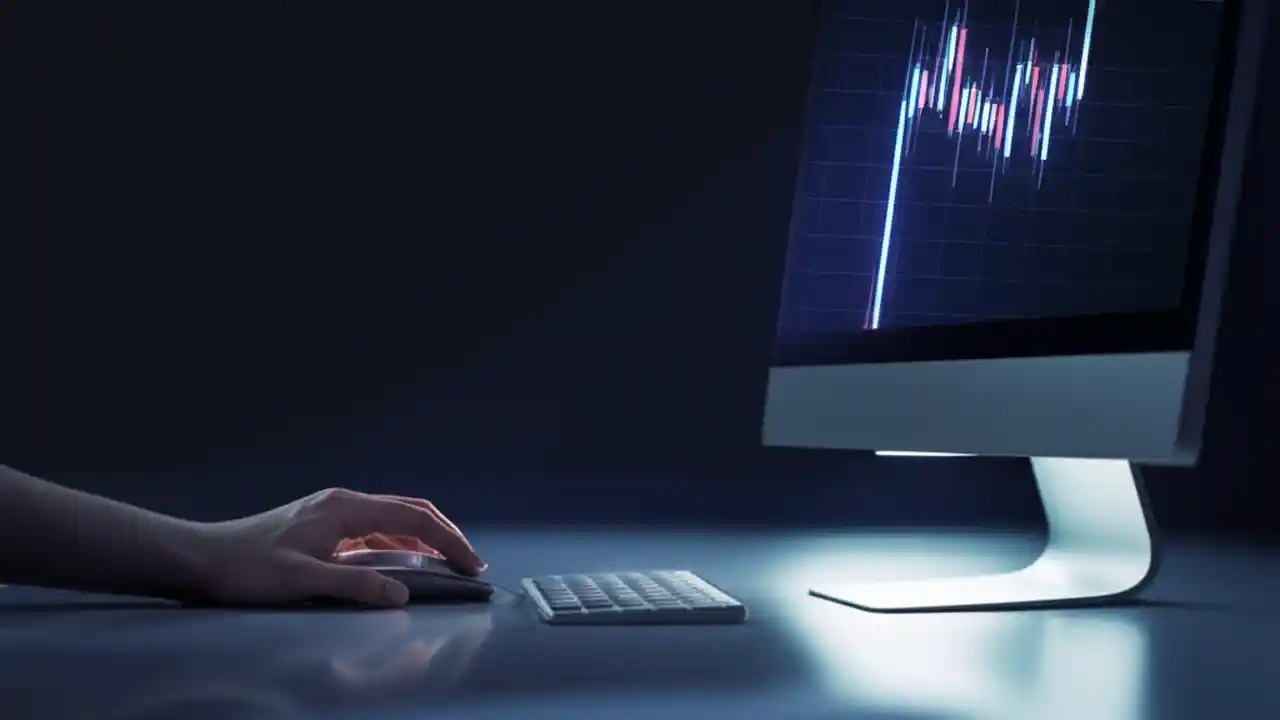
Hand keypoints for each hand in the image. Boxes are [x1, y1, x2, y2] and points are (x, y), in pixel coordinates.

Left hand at [194, 488, 483, 607]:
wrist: (204, 557)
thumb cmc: (248, 568)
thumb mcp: (303, 581)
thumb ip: (355, 585)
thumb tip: (401, 593)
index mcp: (345, 509)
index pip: (413, 518)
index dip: (448, 540)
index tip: (471, 563)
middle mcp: (344, 502)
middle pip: (410, 510)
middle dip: (445, 535)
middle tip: (470, 563)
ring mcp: (334, 510)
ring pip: (394, 517)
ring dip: (424, 539)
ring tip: (446, 564)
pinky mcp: (325, 523)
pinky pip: (376, 528)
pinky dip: (401, 543)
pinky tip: (404, 563)